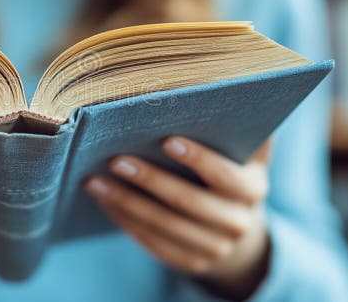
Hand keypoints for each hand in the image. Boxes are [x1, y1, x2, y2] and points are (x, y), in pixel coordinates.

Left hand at [85, 137, 271, 299]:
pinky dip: (125, 220)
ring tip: (95, 181)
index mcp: (252, 190)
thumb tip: (230, 85)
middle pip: (189, 202)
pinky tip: (103, 200)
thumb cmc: (229, 171)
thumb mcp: (243, 151)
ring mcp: (214, 248)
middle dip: (150, 180)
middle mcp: (237, 223)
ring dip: (126, 202)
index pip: (226, 176)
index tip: (167, 140)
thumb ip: (238, 126)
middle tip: (116, 159)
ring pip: (164, 226)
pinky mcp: (189, 262)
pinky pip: (152, 241)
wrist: (234, 226)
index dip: (198, 159)